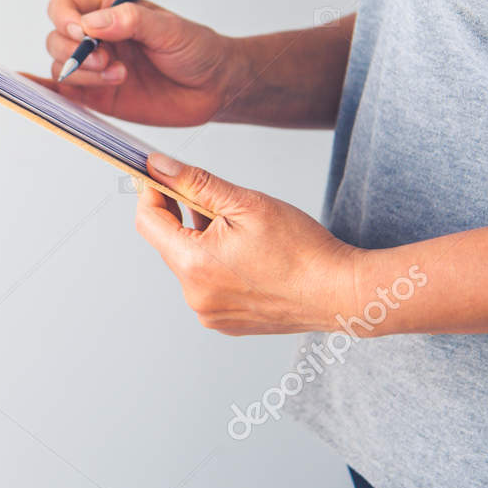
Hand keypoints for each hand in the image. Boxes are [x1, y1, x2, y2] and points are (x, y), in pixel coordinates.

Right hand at [34, 0, 243, 125]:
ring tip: (119, 77)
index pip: (65, 7)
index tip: (83, 32)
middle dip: (75, 52)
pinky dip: (44, 90)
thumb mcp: (169, 28)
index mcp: (109, 11)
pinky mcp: (98, 97)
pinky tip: (35, 87)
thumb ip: (131, 21)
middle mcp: (96, 39)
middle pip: (56, 38)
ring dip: (83, 74)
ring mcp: (95, 68)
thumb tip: (92, 23)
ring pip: (60, 66)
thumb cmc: (196, 50)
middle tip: (107, 61)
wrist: (215, 87)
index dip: (65, 19)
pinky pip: (62, 93)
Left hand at [135, 152, 360, 335]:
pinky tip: (245, 255)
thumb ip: (195, 182)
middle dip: (181, 215)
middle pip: (168, 243)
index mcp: (193, 264)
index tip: (158, 174)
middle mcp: (194, 295)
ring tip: (238, 228)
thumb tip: (158, 166)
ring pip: (188, 264)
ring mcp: (209, 313)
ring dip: (201, 240)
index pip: (147, 221)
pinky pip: (206, 285)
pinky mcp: (225, 322)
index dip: (151, 192)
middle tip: (211, 196)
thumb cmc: (302, 249)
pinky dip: (215, 265)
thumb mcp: (246, 203)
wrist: (340, 293)